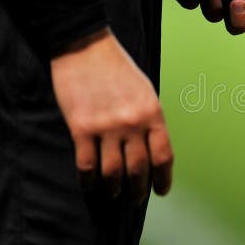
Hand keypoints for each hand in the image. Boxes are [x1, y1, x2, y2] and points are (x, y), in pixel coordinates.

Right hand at [50, 27, 173, 202]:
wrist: (85, 46)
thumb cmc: (118, 69)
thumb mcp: (145, 92)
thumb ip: (149, 120)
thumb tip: (151, 149)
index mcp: (153, 114)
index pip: (163, 157)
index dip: (163, 179)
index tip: (161, 191)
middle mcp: (133, 124)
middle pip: (139, 170)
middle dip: (138, 189)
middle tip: (134, 198)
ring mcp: (107, 127)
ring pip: (113, 173)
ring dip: (114, 189)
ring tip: (113, 193)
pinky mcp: (81, 128)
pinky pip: (86, 165)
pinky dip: (88, 180)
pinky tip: (90, 185)